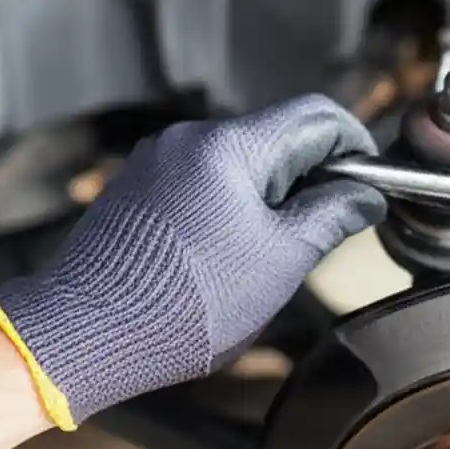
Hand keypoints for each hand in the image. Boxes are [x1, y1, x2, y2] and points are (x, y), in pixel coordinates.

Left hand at [0, 94, 386, 427]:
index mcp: (229, 145)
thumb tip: (364, 196)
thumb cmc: (179, 304)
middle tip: (330, 224)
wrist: (80, 334)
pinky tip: (227, 253)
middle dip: (311, 175)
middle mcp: (188, 138)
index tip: (370, 177)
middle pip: (275, 135)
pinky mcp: (136, 187)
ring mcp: (156, 160)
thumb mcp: (279, 262)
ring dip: (269, 192)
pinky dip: (228, 203)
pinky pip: (200, 179)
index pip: (315, 115)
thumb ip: (330, 217)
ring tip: (273, 250)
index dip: (354, 143)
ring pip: (238, 159)